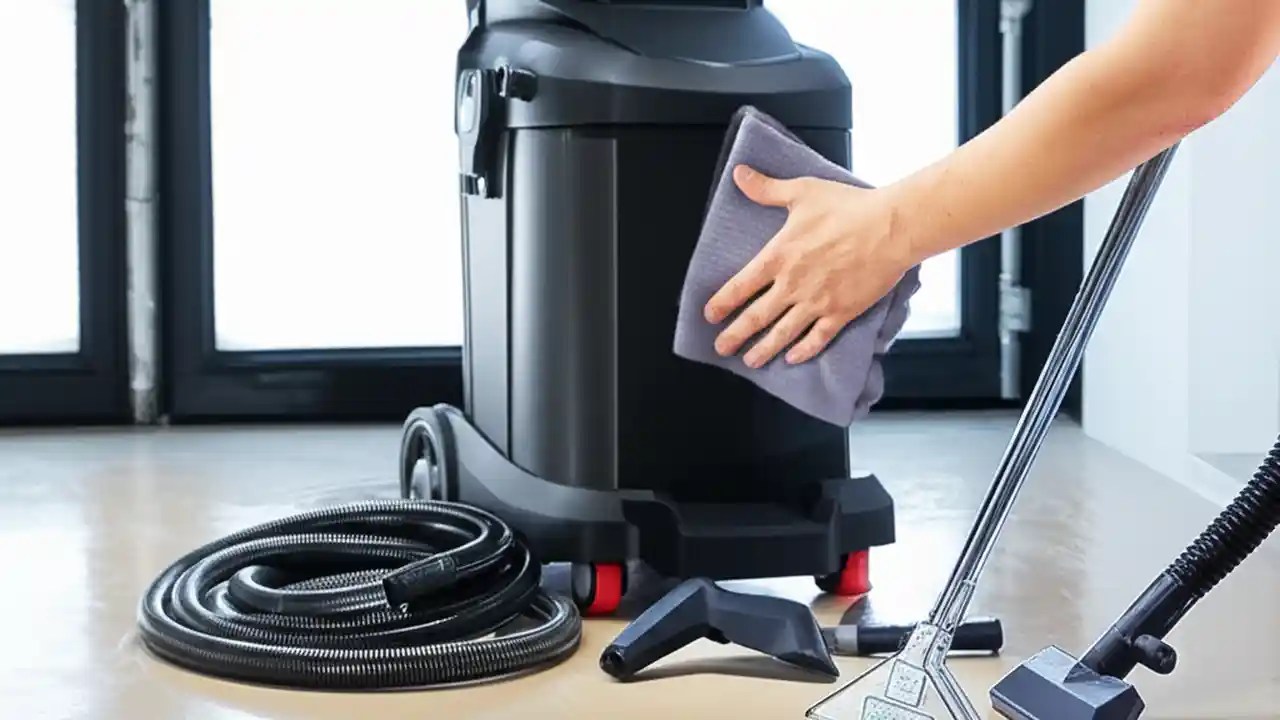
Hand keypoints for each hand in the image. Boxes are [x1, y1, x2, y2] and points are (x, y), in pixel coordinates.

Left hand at [704, 164, 915, 367]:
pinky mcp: (841, 312)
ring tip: (750, 361)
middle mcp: (793, 284)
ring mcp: (817, 302)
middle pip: (756, 317)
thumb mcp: (802, 191)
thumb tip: (739, 174)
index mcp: (780, 256)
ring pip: (782, 333)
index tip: (709, 315)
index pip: (741, 285)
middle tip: (720, 348)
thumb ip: (767, 189)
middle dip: (735, 335)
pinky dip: (804, 351)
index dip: (722, 302)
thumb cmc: (849, 207)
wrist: (891, 227)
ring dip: (763, 350)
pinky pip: (818, 338)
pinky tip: (793, 358)